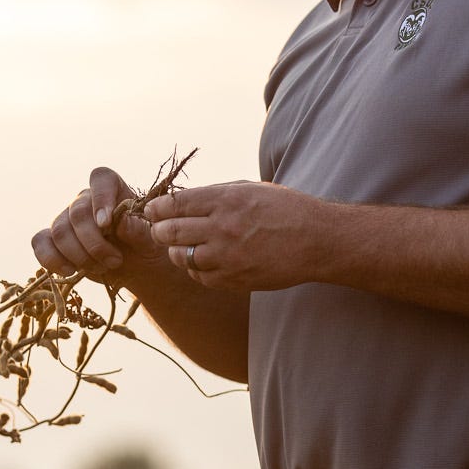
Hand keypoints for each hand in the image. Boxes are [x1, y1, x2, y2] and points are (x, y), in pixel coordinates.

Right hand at [31, 167, 160, 279]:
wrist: (134, 267)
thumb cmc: (143, 246)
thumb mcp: (150, 240)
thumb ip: (138, 230)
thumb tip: (121, 222)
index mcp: (112, 188)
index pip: (101, 179)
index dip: (101, 199)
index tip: (106, 224)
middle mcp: (85, 199)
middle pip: (77, 213)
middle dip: (94, 243)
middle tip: (115, 261)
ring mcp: (65, 218)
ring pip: (59, 231)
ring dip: (80, 256)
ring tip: (101, 268)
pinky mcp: (52, 239)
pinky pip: (40, 243)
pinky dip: (52, 260)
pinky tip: (71, 271)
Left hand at [144, 181, 333, 289]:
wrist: (317, 240)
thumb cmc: (284, 209)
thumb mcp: (249, 189)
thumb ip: (214, 194)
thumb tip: (178, 200)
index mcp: (226, 200)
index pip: (174, 205)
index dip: (156, 208)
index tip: (151, 210)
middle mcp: (223, 228)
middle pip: (171, 232)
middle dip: (159, 230)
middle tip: (160, 229)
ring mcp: (228, 257)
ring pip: (181, 257)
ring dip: (176, 251)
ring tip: (182, 245)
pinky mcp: (235, 279)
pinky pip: (200, 276)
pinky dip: (196, 269)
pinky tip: (204, 260)